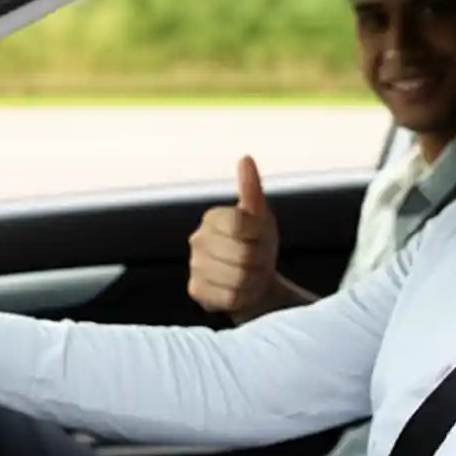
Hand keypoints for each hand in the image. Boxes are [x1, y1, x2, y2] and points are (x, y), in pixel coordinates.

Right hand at [187, 156, 281, 319]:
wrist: (254, 281)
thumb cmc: (258, 244)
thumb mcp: (261, 216)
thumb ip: (252, 190)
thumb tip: (245, 158)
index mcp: (213, 217)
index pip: (239, 224)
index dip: (259, 234)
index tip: (261, 237)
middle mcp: (198, 239)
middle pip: (243, 254)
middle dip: (259, 260)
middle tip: (259, 261)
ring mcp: (194, 266)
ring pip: (238, 278)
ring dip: (254, 280)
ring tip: (252, 275)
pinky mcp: (196, 290)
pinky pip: (230, 297)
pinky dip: (243, 297)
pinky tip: (241, 290)